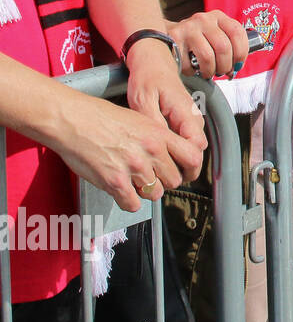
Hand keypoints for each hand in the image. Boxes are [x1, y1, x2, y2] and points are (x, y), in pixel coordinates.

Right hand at [57, 91, 204, 210]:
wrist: (71, 120)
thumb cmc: (99, 117)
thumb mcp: (139, 119)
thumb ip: (156, 137)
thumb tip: (168, 153)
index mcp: (159, 134)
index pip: (193, 157)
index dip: (191, 168)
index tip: (185, 172)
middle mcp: (151, 151)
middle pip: (174, 179)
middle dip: (163, 181)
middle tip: (151, 177)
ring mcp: (134, 167)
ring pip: (155, 193)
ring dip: (145, 191)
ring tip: (132, 181)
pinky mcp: (115, 182)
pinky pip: (133, 204)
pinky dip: (128, 202)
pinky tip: (122, 192)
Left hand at [124, 38, 207, 179]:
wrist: (154, 62)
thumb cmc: (147, 78)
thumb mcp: (143, 100)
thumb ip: (153, 123)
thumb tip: (160, 147)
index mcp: (185, 113)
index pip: (196, 146)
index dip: (187, 164)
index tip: (172, 174)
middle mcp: (193, 117)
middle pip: (198, 151)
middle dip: (185, 168)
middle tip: (165, 181)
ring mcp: (192, 119)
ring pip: (194, 148)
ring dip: (181, 161)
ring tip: (161, 171)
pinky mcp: (187, 120)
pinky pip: (188, 141)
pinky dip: (178, 152)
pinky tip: (163, 156)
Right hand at [166, 10, 248, 78]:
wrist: (168, 34)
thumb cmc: (198, 39)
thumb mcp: (216, 35)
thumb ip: (230, 46)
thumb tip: (236, 68)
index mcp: (218, 17)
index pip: (237, 33)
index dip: (241, 53)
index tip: (238, 64)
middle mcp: (204, 19)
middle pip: (223, 47)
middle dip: (225, 66)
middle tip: (222, 72)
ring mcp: (188, 28)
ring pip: (207, 57)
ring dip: (210, 71)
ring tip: (208, 72)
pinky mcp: (174, 39)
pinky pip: (189, 64)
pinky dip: (192, 72)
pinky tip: (192, 68)